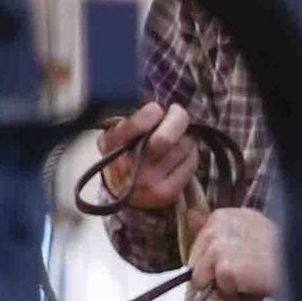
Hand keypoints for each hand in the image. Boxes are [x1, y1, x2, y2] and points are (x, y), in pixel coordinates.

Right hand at [92, 99, 198, 213]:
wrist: (126, 192)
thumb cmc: (126, 152)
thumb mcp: (118, 131)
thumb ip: (135, 117)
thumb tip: (162, 107)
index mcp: (110, 143)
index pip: (137, 124)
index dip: (154, 111)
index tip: (157, 110)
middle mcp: (126, 166)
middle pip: (166, 138)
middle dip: (177, 120)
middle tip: (176, 115)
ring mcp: (147, 182)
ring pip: (183, 147)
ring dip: (186, 138)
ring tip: (175, 140)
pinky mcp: (166, 193)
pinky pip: (191, 163)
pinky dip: (191, 154)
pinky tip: (180, 156)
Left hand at [189, 206, 280, 300]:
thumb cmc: (283, 256)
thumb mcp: (249, 235)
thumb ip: (216, 227)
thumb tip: (190, 214)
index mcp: (226, 215)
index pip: (201, 243)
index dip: (217, 259)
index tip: (244, 258)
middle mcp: (220, 225)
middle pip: (195, 260)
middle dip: (217, 274)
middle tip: (249, 272)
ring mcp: (220, 245)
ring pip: (202, 278)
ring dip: (225, 287)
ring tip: (252, 280)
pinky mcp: (225, 267)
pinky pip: (219, 291)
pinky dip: (237, 297)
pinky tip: (256, 285)